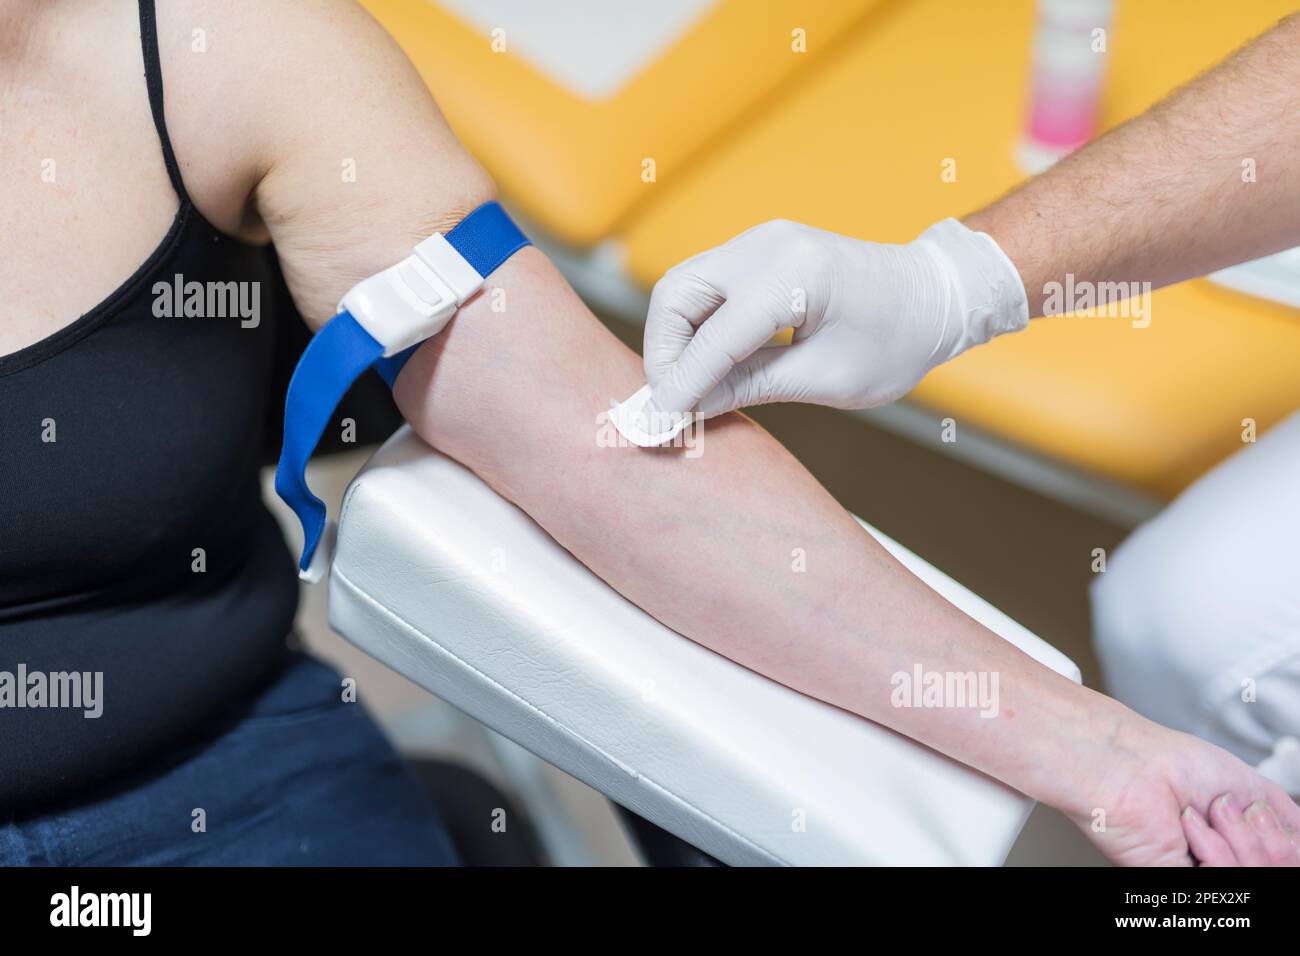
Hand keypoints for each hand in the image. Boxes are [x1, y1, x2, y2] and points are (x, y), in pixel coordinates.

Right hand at [642, 218, 1028, 417]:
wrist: (933, 296)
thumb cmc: (896, 340)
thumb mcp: (826, 380)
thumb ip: (750, 387)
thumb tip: (687, 407)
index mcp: (796, 275)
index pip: (714, 336)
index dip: (682, 384)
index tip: (661, 422)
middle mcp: (767, 244)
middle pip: (675, 294)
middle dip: (663, 352)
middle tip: (672, 402)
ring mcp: (759, 242)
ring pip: (682, 287)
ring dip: (674, 340)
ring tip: (688, 388)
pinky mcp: (756, 251)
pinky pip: (705, 287)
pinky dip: (695, 327)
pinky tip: (708, 365)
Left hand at [1066, 714, 1299, 865]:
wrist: (1132, 762)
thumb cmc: (1174, 764)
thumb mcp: (1253, 788)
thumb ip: (1285, 818)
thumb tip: (1299, 836)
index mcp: (1238, 845)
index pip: (1287, 865)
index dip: (1284, 845)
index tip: (1257, 812)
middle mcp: (1221, 863)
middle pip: (1278, 874)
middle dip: (1264, 839)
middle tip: (1226, 808)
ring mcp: (1200, 877)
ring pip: (1255, 879)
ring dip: (1238, 840)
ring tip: (1204, 813)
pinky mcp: (1174, 884)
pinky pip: (1221, 881)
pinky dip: (1214, 851)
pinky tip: (1187, 827)